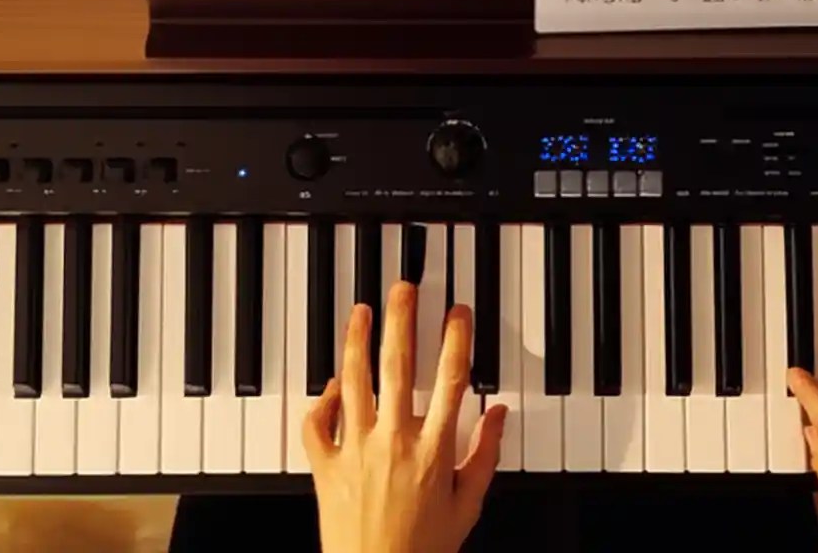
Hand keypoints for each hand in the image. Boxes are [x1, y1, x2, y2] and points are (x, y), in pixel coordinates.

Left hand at [304, 282, 507, 552]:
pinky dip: (322, 398)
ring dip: (357, 342)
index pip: (450, 382)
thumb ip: (486, 456)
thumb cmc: (423, 551)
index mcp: (434, 453)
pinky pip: (317, 424)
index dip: (456, 341)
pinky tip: (333, 381)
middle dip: (401, 322)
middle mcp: (393, 444)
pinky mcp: (325, 468)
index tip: (458, 313)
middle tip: (404, 289)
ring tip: (361, 311)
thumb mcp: (468, 506)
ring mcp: (356, 452)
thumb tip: (500, 414)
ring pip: (353, 383)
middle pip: (398, 368)